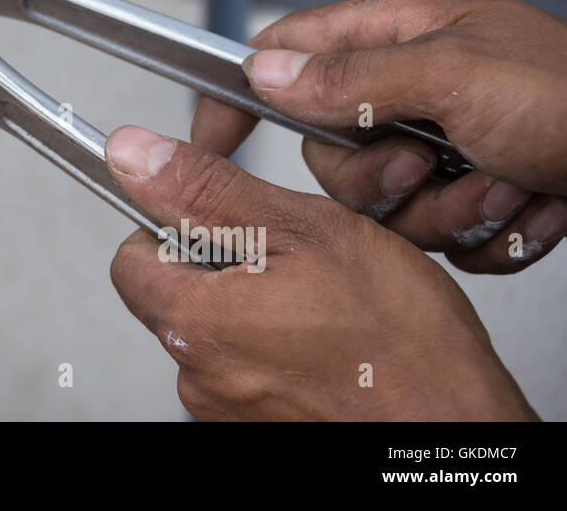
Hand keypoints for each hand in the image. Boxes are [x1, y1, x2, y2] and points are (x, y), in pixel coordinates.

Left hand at [105, 125, 536, 419]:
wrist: (455, 428)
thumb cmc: (400, 345)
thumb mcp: (304, 230)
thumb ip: (207, 190)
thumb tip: (135, 156)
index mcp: (195, 319)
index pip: (130, 258)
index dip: (170, 225)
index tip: (217, 216)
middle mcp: (198, 374)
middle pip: (173, 295)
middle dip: (220, 265)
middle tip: (288, 255)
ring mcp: (227, 409)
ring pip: (216, 331)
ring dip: (253, 306)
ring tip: (318, 300)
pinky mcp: (260, 427)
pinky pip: (249, 369)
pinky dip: (278, 347)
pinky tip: (326, 338)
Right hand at [192, 0, 566, 272]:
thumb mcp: (457, 74)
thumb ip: (351, 75)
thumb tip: (266, 71)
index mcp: (397, 32)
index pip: (282, 56)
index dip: (240, 98)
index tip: (211, 142)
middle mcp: (410, 86)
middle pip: (328, 154)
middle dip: (384, 178)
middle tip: (433, 160)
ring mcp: (439, 143)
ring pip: (383, 208)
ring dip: (448, 210)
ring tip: (506, 180)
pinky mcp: (467, 193)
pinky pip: (434, 237)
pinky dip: (482, 234)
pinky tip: (527, 203)